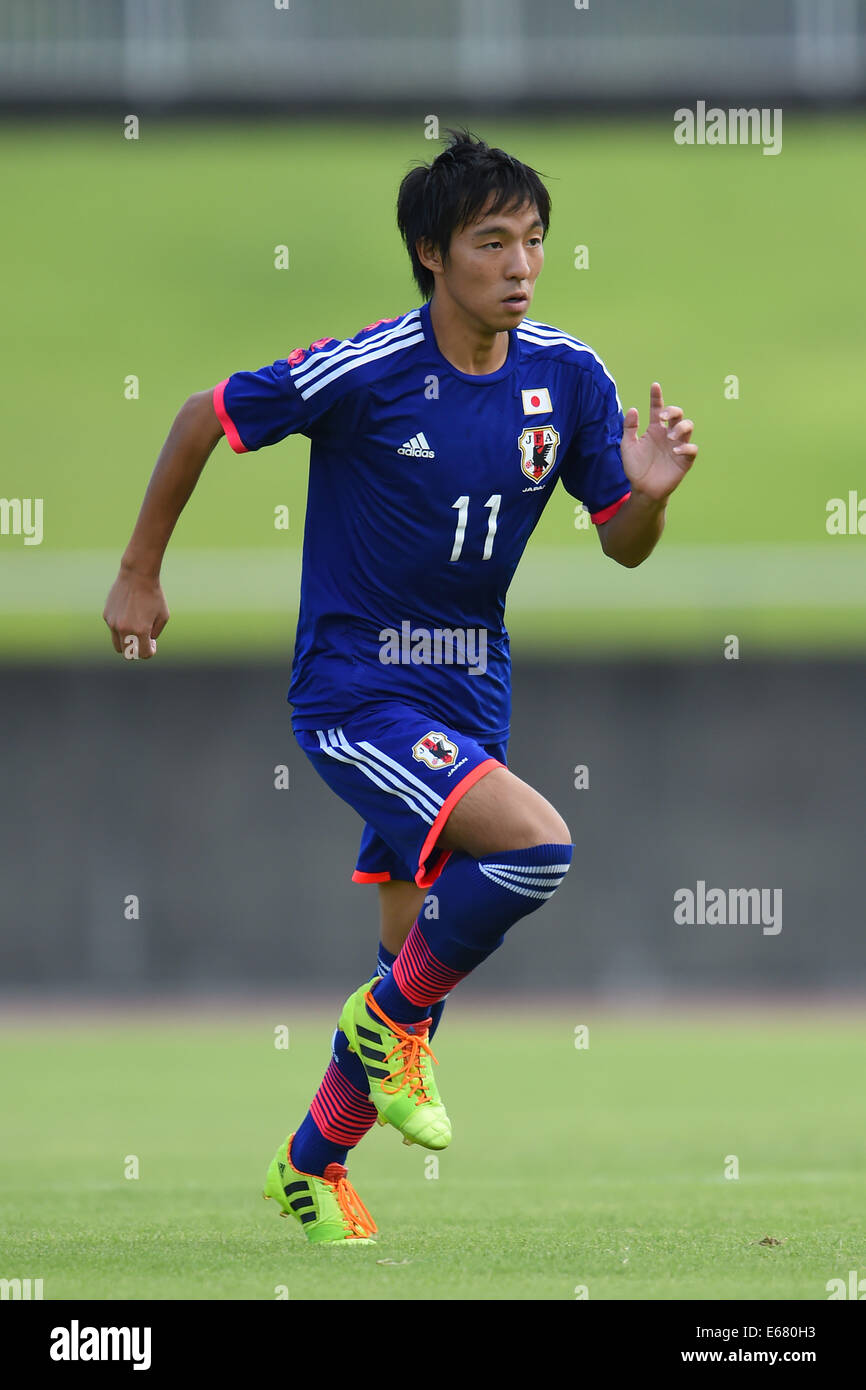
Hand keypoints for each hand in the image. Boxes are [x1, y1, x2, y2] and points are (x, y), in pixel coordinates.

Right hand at [103, 566, 169, 660]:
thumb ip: (155, 633)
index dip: (150, 652)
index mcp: (140, 630)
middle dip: (136, 650)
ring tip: (135, 628)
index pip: (143, 654)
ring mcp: (113, 623)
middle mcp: (124, 629)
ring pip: (117, 643)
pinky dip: (121, 627)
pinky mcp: (106, 615)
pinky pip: (113, 629)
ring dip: (126, 641)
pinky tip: (128, 613)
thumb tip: (147, 642)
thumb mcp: (163, 616)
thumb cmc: (154, 596)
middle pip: (127, 654)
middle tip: (143, 640)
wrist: (137, 575)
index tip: (153, 643)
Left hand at [621, 383, 697, 501]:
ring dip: (681, 427)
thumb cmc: (636, 468)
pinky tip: (674, 451)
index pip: (658, 409)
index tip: (654, 386)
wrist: (643, 489)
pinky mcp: (684, 460)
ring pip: (688, 427)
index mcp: (654, 429)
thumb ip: (629, 428)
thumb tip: (634, 409)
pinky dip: (686, 447)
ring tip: (670, 436)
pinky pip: (691, 449)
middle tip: (663, 417)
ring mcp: (677, 446)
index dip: (656, 397)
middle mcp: (668, 434)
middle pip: (677, 414)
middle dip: (673, 410)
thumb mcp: (627, 447)